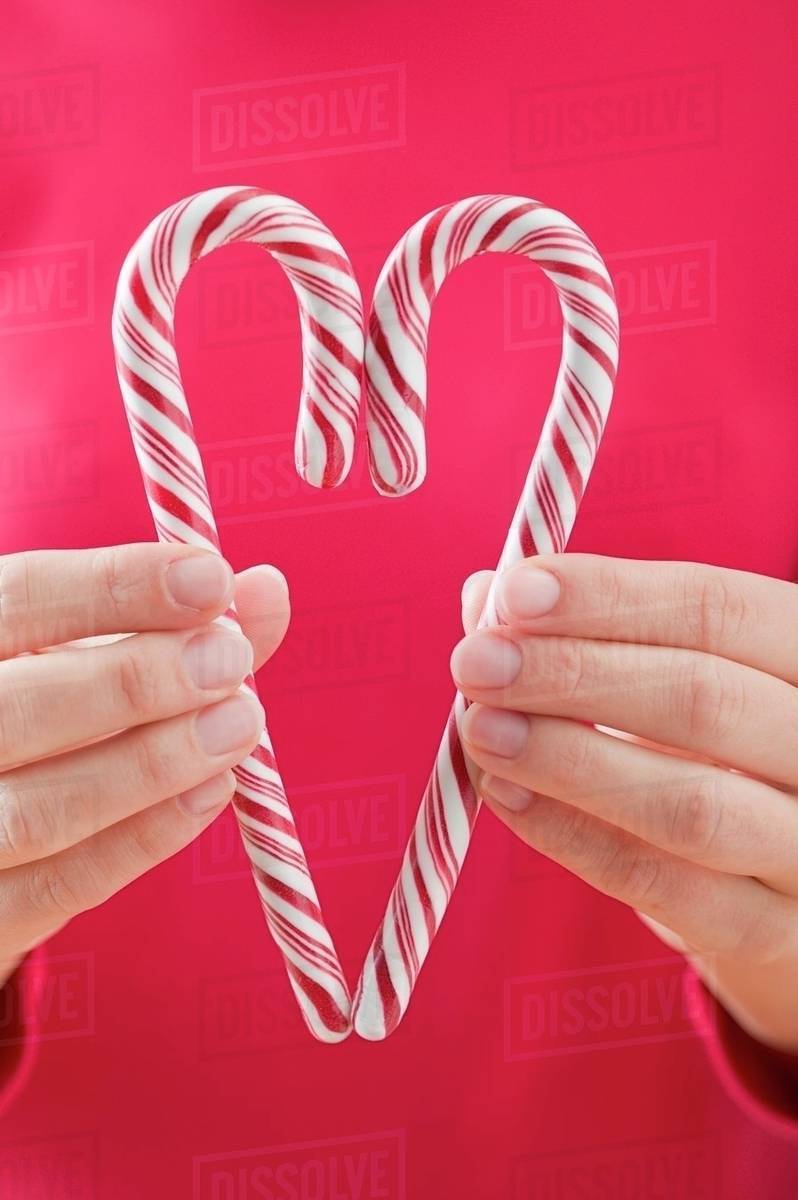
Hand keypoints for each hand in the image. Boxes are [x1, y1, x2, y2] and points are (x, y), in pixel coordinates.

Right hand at [0, 544, 289, 985]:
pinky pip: (60, 887)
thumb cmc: (50, 719)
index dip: (114, 586)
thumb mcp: (93, 655)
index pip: (20, 599)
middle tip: (231, 661)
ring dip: (153, 765)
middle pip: (19, 708)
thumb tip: (267, 590)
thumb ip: (179, 626)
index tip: (210, 578)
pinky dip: (143, 838)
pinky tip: (211, 791)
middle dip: (135, 680)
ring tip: (239, 725)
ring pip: (41, 809)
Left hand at [453, 555, 797, 1052]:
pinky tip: (507, 795)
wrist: (782, 878)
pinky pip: (664, 886)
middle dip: (573, 675)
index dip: (612, 596)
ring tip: (482, 729)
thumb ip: (585, 632)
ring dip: (568, 759)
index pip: (722, 609)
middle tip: (474, 662)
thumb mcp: (671, 673)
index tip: (513, 590)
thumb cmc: (716, 750)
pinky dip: (574, 837)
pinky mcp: (773, 930)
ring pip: (691, 804)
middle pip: (706, 699)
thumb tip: (485, 597)